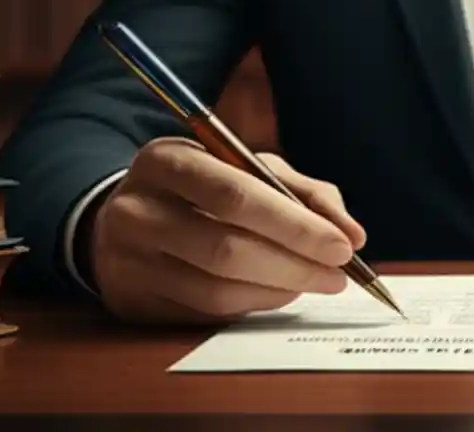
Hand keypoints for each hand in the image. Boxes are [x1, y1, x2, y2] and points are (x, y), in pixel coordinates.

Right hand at [87, 137, 365, 323]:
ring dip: (280, 290)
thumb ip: (303, 192)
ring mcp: (129, 260)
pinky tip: (279, 292)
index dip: (294, 224)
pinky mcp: (132, 301)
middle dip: (295, 264)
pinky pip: (204, 313)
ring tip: (315, 282)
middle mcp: (137, 209)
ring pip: (217, 288)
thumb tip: (352, 234)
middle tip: (338, 274)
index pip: (235, 194)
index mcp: (167, 160)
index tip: (341, 245)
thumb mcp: (246, 168)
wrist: (121, 221)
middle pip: (226, 247)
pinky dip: (253, 305)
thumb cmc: (201, 189)